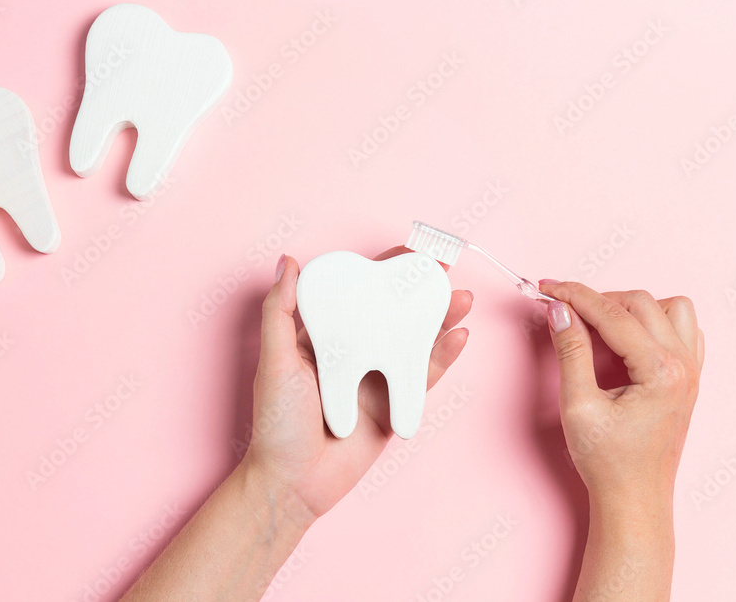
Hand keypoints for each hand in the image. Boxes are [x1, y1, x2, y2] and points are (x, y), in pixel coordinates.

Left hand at [242, 247, 472, 521]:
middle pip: (392, 312)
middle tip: (442, 269)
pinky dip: (443, 356)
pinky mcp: (394, 405)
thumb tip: (287, 261)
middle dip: (419, 290)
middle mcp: (353, 352)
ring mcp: (375, 378)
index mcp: (324, 336)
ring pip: (413, 340)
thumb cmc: (276, 423)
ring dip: (439, 318)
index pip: (357, 293)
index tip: (406, 252)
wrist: (293, 483)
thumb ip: (279, 311)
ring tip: (460, 297)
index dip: (381, 270)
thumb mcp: (274, 360)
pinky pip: (422, 376)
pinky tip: (458, 336)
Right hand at [538, 281, 703, 600]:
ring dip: (631, 307)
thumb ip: (571, 350)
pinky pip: (683, 329)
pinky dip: (654, 322)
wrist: (633, 498)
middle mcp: (684, 366)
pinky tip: (627, 337)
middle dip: (598, 298)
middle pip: (640, 302)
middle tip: (562, 309)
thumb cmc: (607, 462)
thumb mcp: (578, 405)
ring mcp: (692, 371)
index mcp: (660, 372)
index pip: (613, 313)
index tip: (546, 288)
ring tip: (598, 322)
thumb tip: (559, 310)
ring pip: (670, 307)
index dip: (574, 295)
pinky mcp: (688, 378)